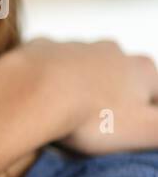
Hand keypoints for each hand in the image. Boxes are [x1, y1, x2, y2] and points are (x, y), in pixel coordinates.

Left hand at [17, 37, 157, 153]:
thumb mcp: (144, 131)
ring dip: (81, 82)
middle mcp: (112, 50)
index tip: (131, 128)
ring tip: (68, 108)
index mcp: (141, 70)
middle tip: (99, 120)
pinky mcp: (39, 47)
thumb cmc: (91, 116)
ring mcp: (74, 45)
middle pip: (122, 74)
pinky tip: (38, 92)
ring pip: (84, 64)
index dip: (148, 113)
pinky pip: (47, 60)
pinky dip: (47, 74)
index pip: (156, 91)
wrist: (30, 91)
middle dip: (116, 94)